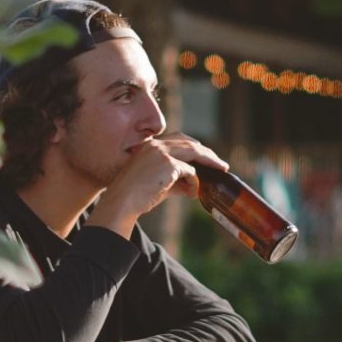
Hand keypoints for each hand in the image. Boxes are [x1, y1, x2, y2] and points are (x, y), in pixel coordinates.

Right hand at [94, 135, 228, 236]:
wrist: (121, 202)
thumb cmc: (135, 196)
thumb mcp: (157, 184)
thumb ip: (175, 182)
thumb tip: (193, 187)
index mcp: (149, 146)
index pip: (177, 139)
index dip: (193, 146)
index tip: (204, 155)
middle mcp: (155, 145)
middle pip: (189, 142)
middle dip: (206, 152)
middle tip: (219, 163)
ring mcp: (161, 152)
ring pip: (193, 152)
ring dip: (209, 161)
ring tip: (220, 169)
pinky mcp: (167, 164)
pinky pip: (189, 171)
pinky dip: (194, 181)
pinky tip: (193, 193)